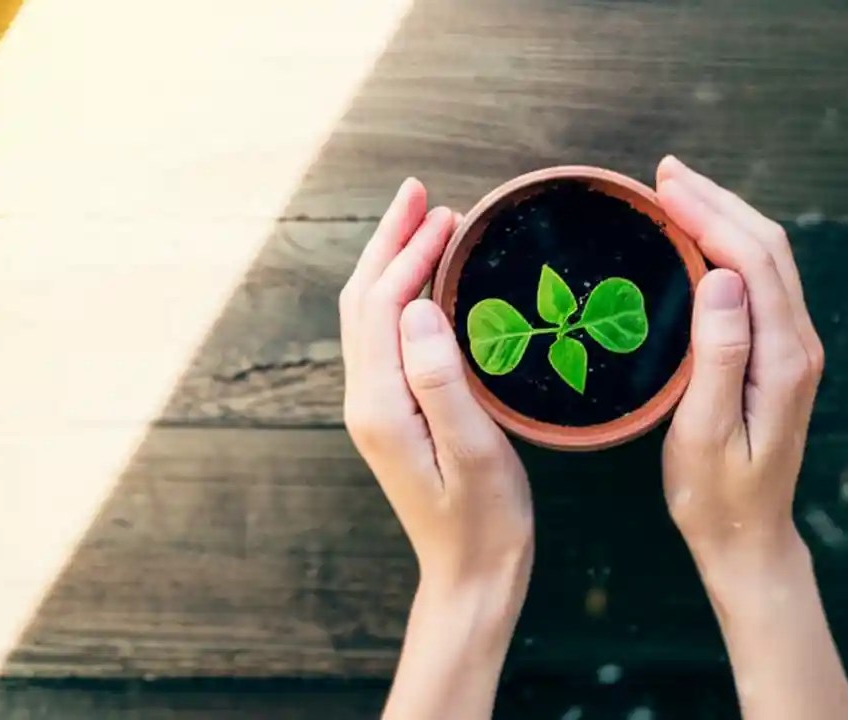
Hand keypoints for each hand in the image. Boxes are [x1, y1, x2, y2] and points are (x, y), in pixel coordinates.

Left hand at [339, 179, 532, 719]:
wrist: (470, 577)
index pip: (382, 305)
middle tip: (422, 194)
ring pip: (369, 317)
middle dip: (390, 242)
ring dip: (392, 264)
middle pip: (362, 301)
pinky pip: (386, 339)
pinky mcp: (393, 416)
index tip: (446, 213)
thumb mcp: (477, 452)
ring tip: (426, 223)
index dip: (408, 252)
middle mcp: (367, 401)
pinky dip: (402, 296)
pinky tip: (429, 285)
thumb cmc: (485, 521)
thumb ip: (442, 380)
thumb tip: (415, 306)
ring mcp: (376, 409)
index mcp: (381, 404)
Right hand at [656, 156, 847, 719]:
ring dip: (725, 217)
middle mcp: (798, 344)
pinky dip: (728, 246)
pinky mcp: (779, 355)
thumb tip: (721, 278)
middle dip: (718, 201)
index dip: (710, 215)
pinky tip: (698, 239)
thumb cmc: (716, 495)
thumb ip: (719, 356)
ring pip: (768, 260)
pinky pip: (760, 282)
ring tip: (677, 190)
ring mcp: (793, 348)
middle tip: (664, 172)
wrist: (749, 537)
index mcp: (783, 358)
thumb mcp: (705, 433)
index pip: (753, 261)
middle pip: (768, 247)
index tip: (664, 186)